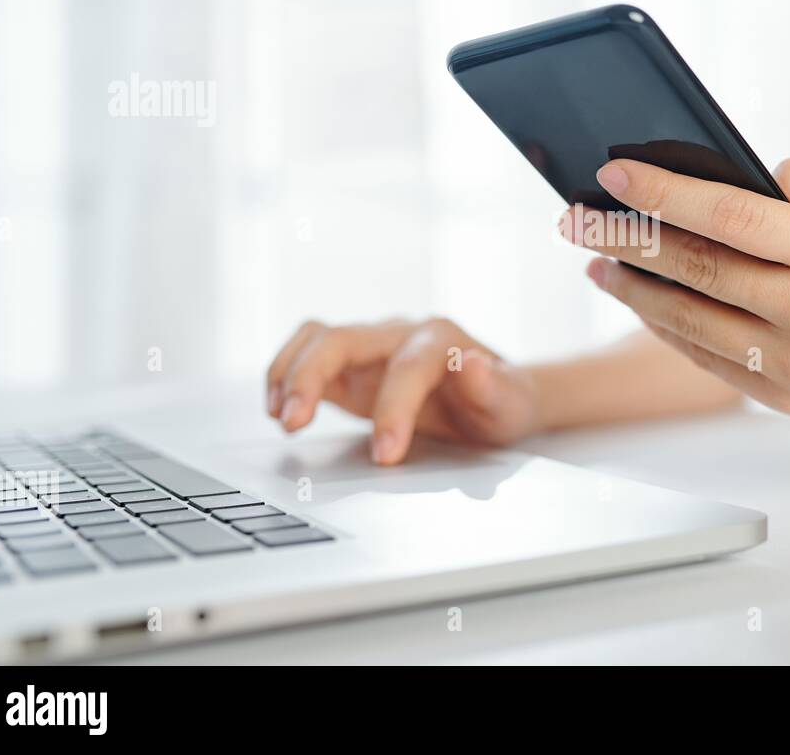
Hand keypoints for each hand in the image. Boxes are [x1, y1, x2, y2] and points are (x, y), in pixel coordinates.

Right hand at [266, 318, 540, 463]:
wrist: (497, 395)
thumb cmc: (503, 400)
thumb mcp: (511, 402)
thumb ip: (492, 386)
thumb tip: (472, 364)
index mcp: (441, 339)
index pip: (408, 366)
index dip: (393, 409)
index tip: (385, 455)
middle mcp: (400, 333)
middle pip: (344, 338)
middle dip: (312, 377)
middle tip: (294, 424)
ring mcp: (371, 347)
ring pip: (316, 338)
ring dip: (290, 372)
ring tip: (280, 416)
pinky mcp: (351, 367)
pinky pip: (307, 356)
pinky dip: (285, 376)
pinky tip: (278, 410)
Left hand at [562, 158, 789, 422]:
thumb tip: (750, 181)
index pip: (734, 219)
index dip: (666, 194)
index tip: (614, 174)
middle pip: (699, 271)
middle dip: (627, 240)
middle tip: (576, 218)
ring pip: (691, 323)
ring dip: (633, 290)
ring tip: (596, 259)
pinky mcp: (788, 401)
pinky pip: (709, 360)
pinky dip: (668, 328)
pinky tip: (643, 299)